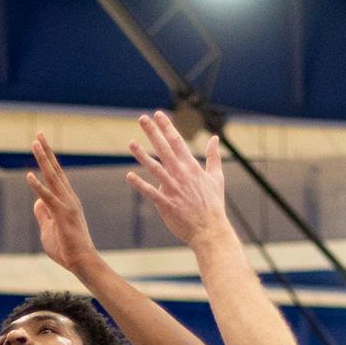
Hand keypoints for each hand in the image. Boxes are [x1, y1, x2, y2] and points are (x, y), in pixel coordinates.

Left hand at [26, 135, 98, 277]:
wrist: (82, 262)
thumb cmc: (67, 249)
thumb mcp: (48, 229)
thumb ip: (43, 214)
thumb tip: (37, 201)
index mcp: (67, 201)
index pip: (56, 176)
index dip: (48, 160)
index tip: (40, 144)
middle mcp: (69, 198)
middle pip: (55, 170)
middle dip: (46, 152)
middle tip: (39, 134)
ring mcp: (67, 205)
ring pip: (53, 177)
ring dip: (43, 159)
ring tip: (35, 143)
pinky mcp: (63, 215)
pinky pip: (48, 198)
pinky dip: (38, 187)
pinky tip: (29, 176)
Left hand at [126, 110, 228, 246]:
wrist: (210, 230)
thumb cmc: (213, 204)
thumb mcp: (216, 177)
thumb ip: (213, 156)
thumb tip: (215, 138)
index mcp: (192, 167)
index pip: (177, 142)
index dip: (167, 127)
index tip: (158, 114)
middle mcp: (181, 174)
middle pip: (164, 149)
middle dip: (153, 132)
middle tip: (142, 118)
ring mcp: (173, 188)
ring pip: (154, 168)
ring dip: (142, 155)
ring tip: (131, 142)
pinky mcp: (166, 203)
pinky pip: (150, 192)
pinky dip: (140, 184)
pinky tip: (129, 176)